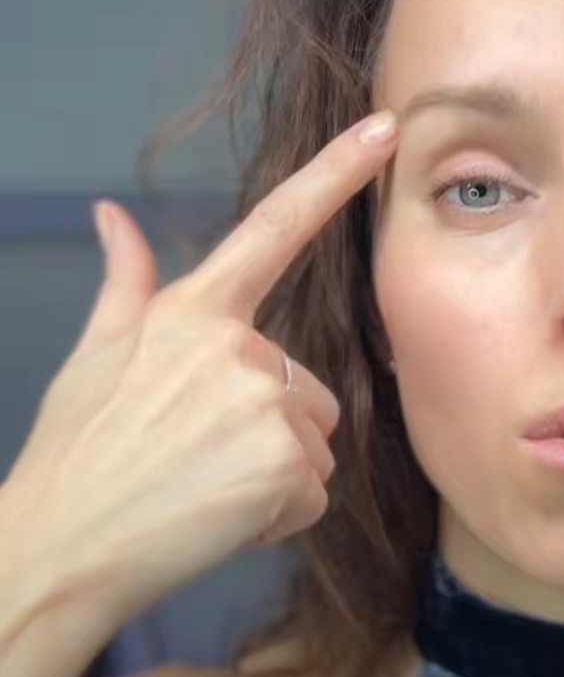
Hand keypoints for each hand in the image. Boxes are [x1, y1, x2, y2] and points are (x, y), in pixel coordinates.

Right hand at [3, 110, 399, 631]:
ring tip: (202, 489)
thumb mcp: (95, 356)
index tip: (385, 130)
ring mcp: (267, 406)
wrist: (65, 546)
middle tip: (193, 461)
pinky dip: (277, 517)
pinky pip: (314, 494)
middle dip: (267, 430)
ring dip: (274, 476)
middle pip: (305, 387)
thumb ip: (126, 283)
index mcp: (193, 311)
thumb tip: (111, 215)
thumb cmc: (78, 456)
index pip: (275, 228)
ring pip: (314, 444)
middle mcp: (239, 347)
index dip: (335, 175)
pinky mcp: (288, 466)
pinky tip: (219, 519)